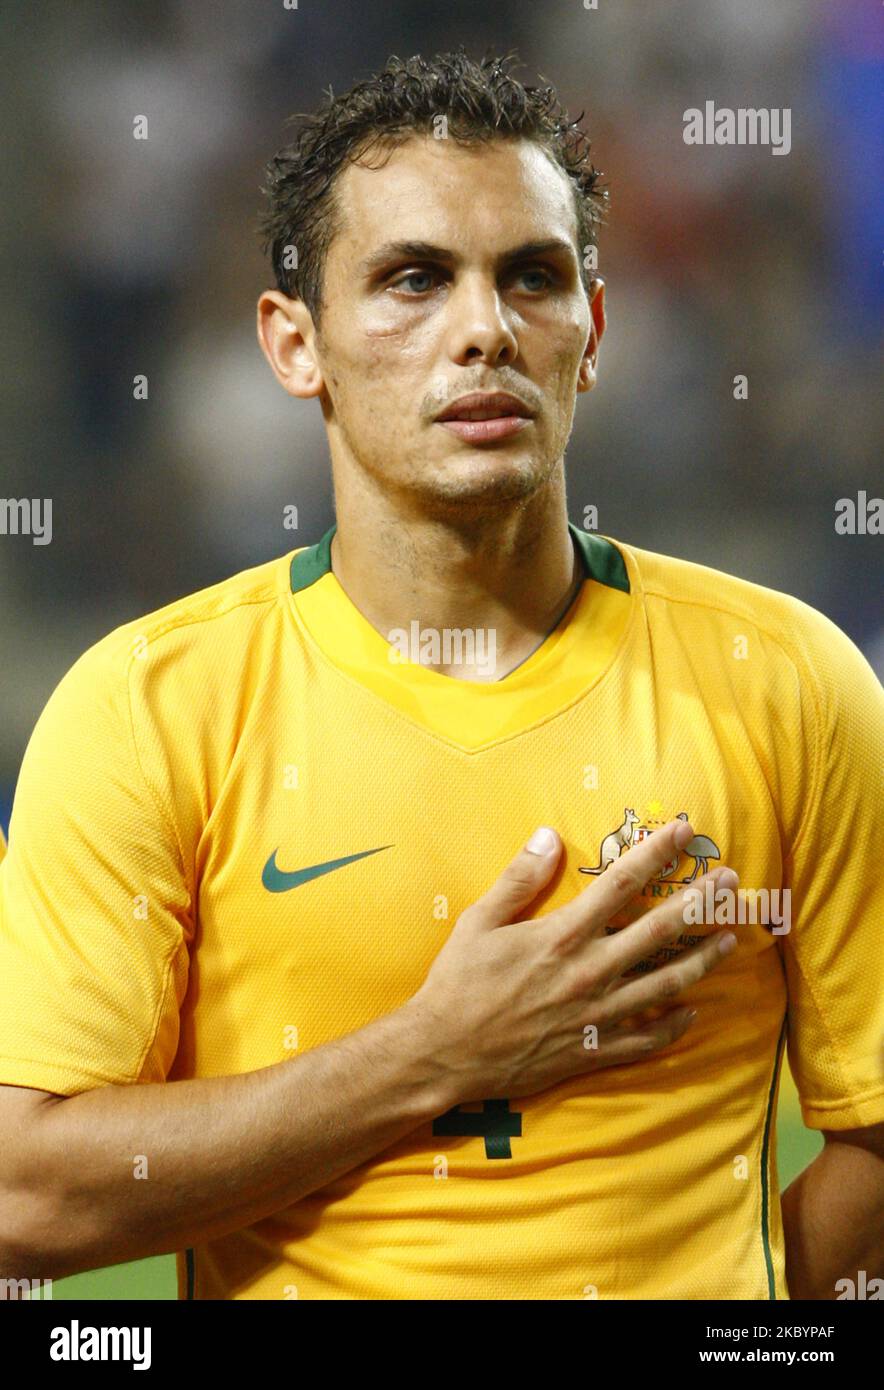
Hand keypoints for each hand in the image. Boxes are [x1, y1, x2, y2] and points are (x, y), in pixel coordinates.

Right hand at [411, 818, 737, 1102]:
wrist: (445, 1053)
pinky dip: (675, 1025)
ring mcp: (598, 1014)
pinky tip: (693, 1011)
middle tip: (731, 882)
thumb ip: (519, 878)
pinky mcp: (595, 1049)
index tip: (685, 832)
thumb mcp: (479, 921)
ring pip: (668, 983)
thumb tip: (549, 834)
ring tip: (730, 940)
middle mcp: (591, 971)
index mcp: (563, 934)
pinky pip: (648, 1038)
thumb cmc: (457, 982)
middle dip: (701, 901)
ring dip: (704, 959)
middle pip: (662, 930)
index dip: (658, 853)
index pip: (623, 884)